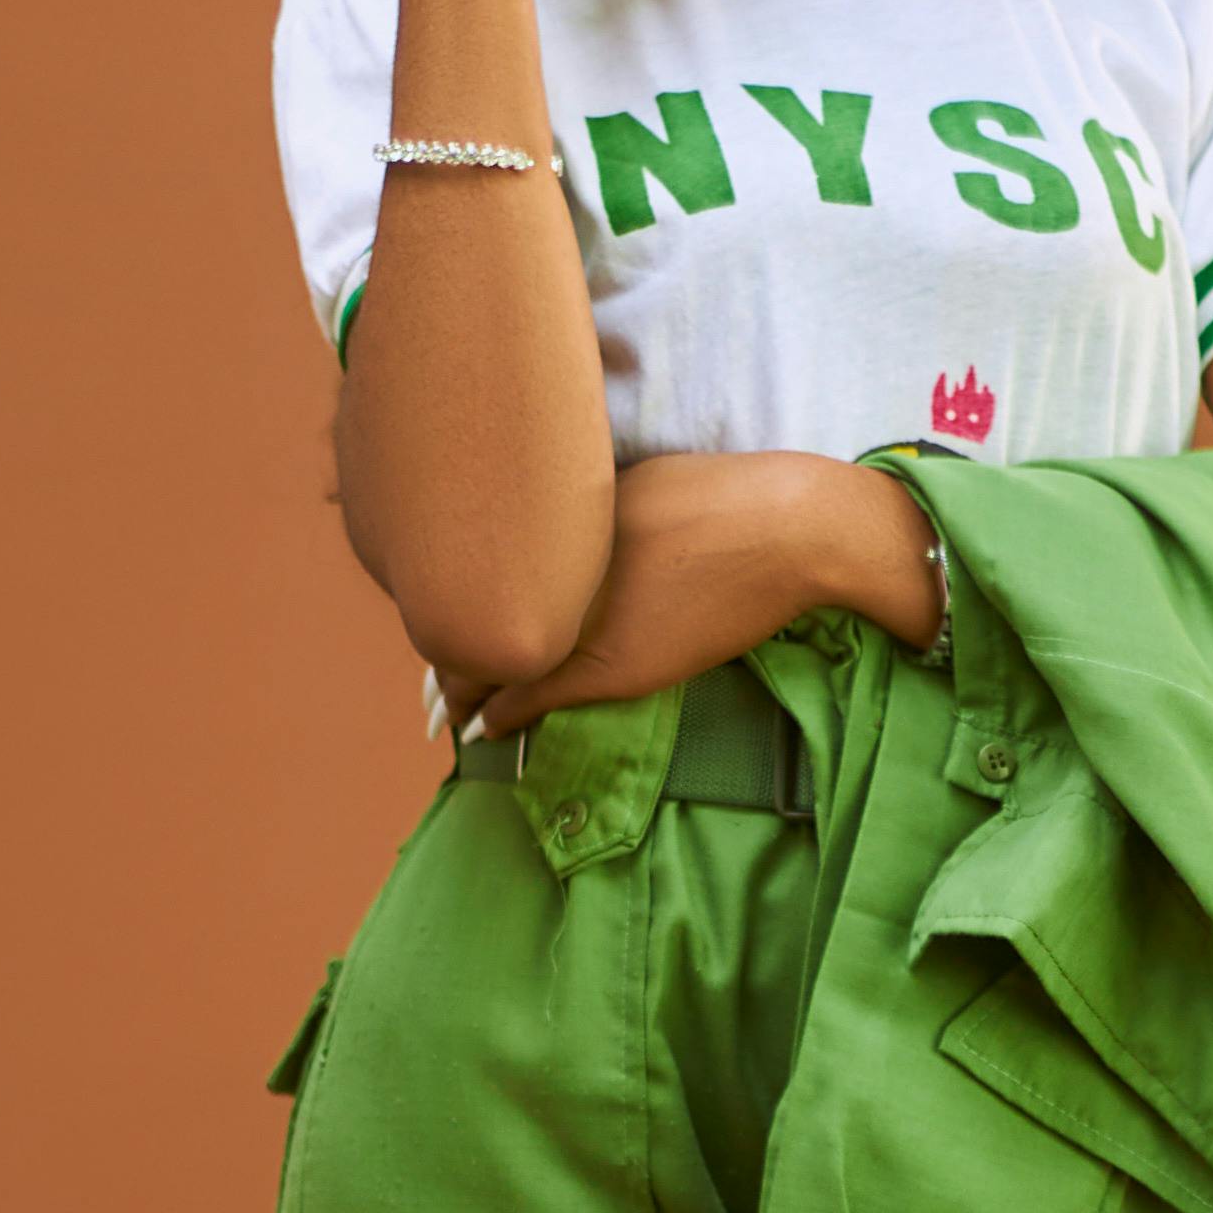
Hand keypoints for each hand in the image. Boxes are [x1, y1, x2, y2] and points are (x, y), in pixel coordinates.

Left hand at [464, 455, 939, 736]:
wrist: (784, 530)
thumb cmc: (725, 498)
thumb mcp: (634, 481)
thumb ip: (586, 507)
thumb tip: (561, 517)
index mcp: (554, 521)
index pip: (478, 571)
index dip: (453, 601)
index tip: (440, 614)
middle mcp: (554, 572)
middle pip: (475, 617)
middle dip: (447, 649)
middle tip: (428, 681)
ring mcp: (578, 620)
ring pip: (499, 661)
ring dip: (465, 689)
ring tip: (439, 709)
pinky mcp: (609, 666)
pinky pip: (534, 697)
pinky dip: (502, 715)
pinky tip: (480, 730)